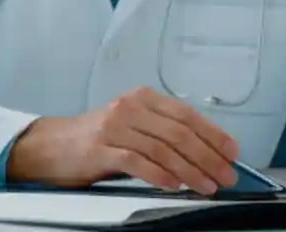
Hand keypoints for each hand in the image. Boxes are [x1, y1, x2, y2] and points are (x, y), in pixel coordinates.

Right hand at [7, 87, 239, 194]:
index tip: (232, 153)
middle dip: (208, 158)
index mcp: (141, 98)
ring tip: (206, 186)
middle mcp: (129, 107)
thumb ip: (163, 132)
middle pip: (179, 133)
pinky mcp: (100, 149)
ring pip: (162, 149)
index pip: (186, 115)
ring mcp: (113, 127)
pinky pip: (137, 162)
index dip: (213, 134)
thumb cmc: (98, 138)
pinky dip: (159, 175)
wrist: (53, 146)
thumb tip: (207, 153)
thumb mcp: (132, 125)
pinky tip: (173, 185)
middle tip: (225, 176)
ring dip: (190, 172)